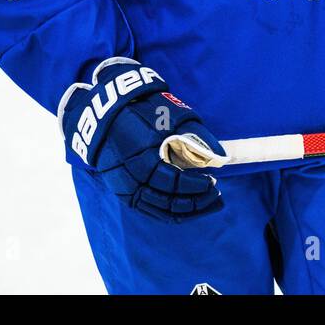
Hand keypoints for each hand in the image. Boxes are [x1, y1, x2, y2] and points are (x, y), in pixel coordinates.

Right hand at [58, 58, 226, 221]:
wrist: (105, 115)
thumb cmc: (142, 111)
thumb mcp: (170, 117)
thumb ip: (195, 136)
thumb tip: (219, 156)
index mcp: (143, 158)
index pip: (174, 182)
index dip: (196, 185)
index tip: (213, 181)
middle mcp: (132, 178)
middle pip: (168, 202)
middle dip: (196, 202)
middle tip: (216, 196)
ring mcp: (126, 189)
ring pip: (160, 211)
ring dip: (186, 211)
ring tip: (207, 204)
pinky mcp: (123, 193)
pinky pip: (149, 210)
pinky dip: (169, 212)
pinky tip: (187, 210)